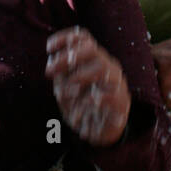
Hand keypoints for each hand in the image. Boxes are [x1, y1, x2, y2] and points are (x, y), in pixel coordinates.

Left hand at [46, 27, 129, 145]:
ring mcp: (117, 82)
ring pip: (103, 67)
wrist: (95, 132)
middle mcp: (106, 66)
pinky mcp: (122, 101)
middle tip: (49, 71)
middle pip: (91, 48)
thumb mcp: (63, 88)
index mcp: (92, 59)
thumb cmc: (79, 105)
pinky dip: (92, 98)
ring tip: (65, 91)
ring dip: (79, 77)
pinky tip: (82, 104)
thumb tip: (53, 64)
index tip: (48, 48)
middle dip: (68, 56)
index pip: (82, 38)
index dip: (64, 38)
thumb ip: (59, 75)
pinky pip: (111, 93)